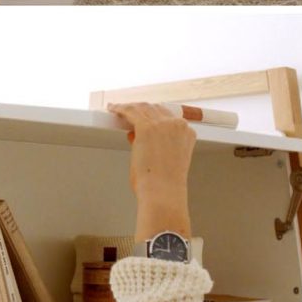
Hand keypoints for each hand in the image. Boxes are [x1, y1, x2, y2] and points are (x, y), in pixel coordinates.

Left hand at [108, 102, 194, 238]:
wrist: (163, 193)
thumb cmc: (165, 184)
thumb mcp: (167, 160)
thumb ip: (155, 145)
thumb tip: (136, 136)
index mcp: (187, 133)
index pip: (169, 117)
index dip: (154, 116)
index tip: (145, 116)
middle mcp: (177, 125)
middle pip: (156, 108)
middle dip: (142, 109)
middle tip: (129, 113)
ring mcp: (162, 124)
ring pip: (143, 107)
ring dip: (130, 108)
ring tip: (119, 110)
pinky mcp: (146, 127)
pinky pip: (130, 112)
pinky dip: (120, 109)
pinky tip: (114, 109)